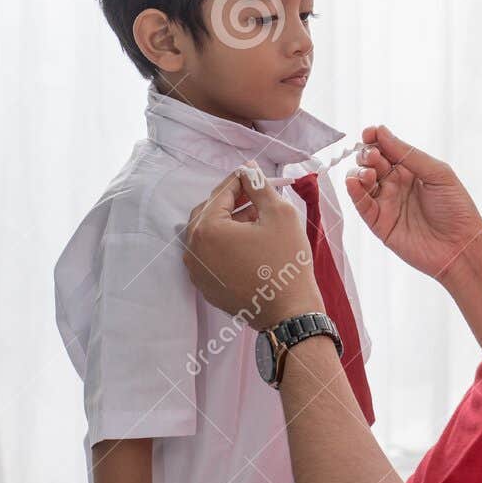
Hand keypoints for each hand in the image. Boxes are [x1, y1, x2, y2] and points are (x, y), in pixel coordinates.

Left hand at [182, 166, 322, 324]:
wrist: (288, 312)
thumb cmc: (286, 262)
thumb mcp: (280, 214)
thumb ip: (259, 187)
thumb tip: (248, 170)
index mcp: (206, 228)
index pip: (221, 192)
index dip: (242, 180)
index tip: (256, 175)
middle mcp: (192, 249)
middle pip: (209, 211)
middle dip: (232, 200)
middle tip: (257, 196)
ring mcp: (196, 270)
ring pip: (209, 233)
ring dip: (229, 221)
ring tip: (257, 220)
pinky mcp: (205, 285)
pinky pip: (210, 255)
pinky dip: (226, 243)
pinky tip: (250, 243)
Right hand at [346, 125, 481, 281]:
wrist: (461, 247)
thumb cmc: (456, 209)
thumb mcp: (438, 174)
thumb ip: (409, 154)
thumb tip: (381, 131)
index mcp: (411, 170)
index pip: (386, 149)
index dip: (375, 139)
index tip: (369, 133)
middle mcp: (396, 184)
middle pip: (370, 163)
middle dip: (367, 155)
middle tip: (373, 157)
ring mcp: (386, 203)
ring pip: (361, 182)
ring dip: (359, 172)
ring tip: (370, 173)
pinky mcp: (379, 223)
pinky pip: (361, 205)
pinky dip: (354, 192)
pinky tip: (354, 183)